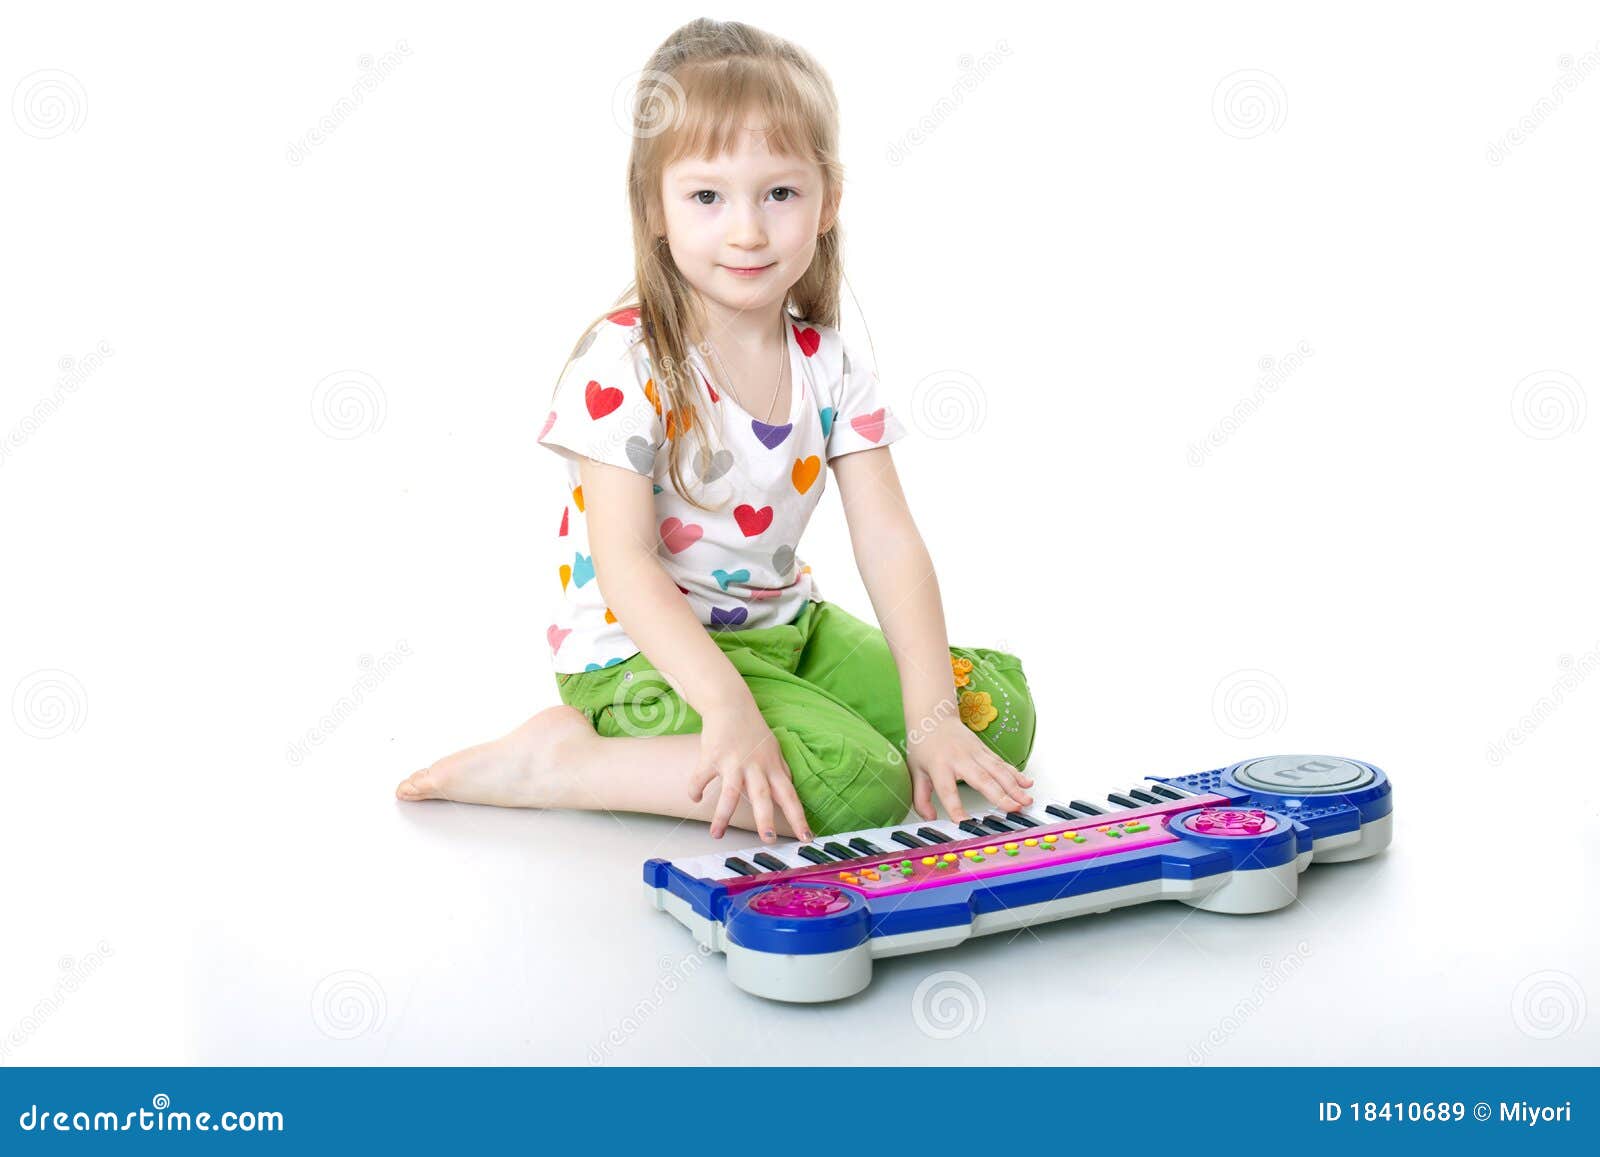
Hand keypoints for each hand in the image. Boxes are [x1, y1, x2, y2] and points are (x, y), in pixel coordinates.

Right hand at [687, 697, 812, 842]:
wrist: (731, 704)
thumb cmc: (754, 730)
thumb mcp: (774, 749)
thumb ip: (782, 771)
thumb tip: (791, 790)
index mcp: (773, 768)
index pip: (790, 796)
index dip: (799, 817)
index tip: (806, 837)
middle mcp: (755, 766)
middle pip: (763, 796)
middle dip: (765, 819)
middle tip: (767, 839)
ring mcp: (733, 762)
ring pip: (730, 792)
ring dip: (723, 815)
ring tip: (717, 835)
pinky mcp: (712, 756)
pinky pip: (702, 778)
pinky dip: (696, 789)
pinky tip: (695, 798)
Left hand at [906, 715, 1033, 822]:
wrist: (933, 716)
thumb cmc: (923, 745)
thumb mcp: (915, 771)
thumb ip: (921, 798)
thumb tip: (930, 819)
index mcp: (939, 766)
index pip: (947, 790)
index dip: (956, 808)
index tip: (964, 823)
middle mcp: (960, 759)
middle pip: (982, 779)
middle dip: (1000, 795)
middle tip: (1014, 809)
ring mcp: (975, 753)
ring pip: (997, 770)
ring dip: (1014, 786)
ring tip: (1026, 800)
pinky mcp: (984, 750)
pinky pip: (1002, 763)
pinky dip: (1016, 773)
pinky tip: (1027, 783)